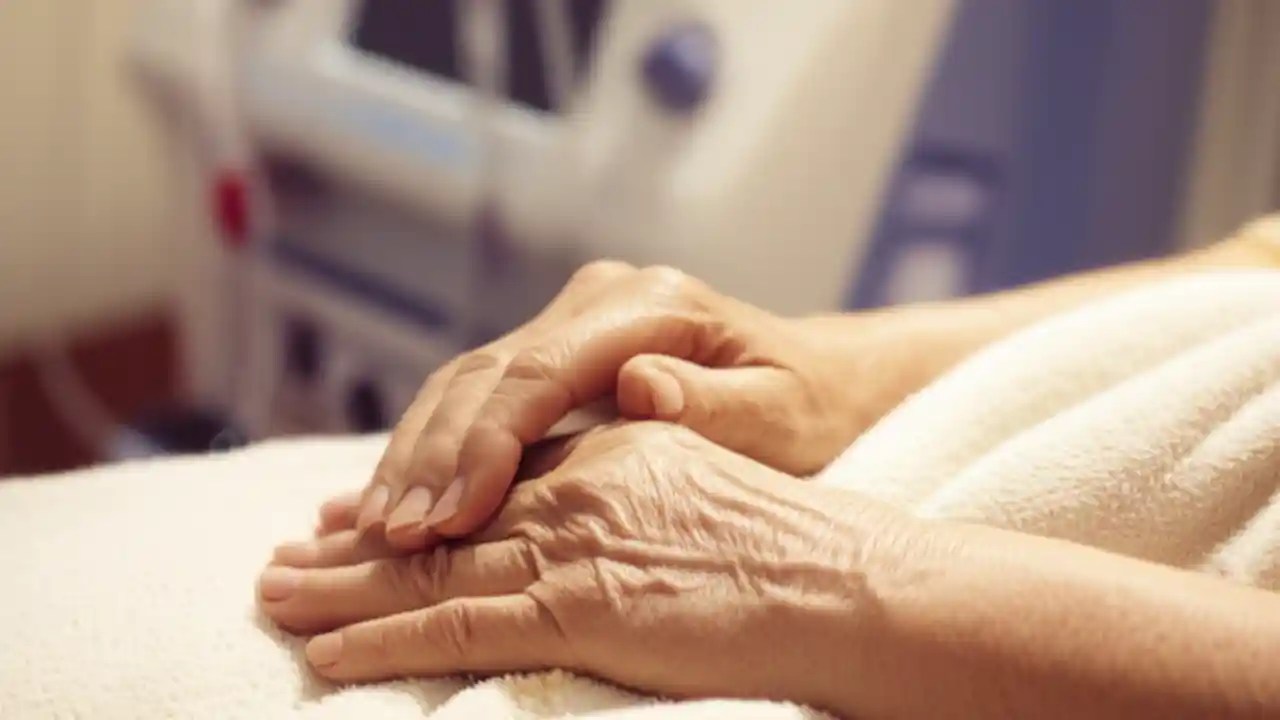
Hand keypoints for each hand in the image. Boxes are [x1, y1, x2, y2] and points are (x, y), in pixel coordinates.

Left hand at [263, 423, 917, 715]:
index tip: (359, 515)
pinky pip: (461, 627)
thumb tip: (595, 456)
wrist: (858, 586)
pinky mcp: (582, 607)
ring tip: (276, 600)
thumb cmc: (805, 546)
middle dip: (355, 541)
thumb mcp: (710, 484)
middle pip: (445, 514)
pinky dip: (386, 643)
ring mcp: (577, 544)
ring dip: (344, 590)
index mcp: (614, 448)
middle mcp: (581, 483)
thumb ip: (636, 475)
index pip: (490, 471)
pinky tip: (328, 657)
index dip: (416, 493)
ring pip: (434, 567)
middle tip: (284, 558)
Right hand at [351, 261, 892, 549]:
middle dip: (433, 457)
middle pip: (486, 374)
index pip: (540, 370)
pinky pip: (477, 398)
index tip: (448, 518)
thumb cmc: (805, 408)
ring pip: (465, 383)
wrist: (813, 381)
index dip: (485, 444)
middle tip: (391, 539)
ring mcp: (570, 320)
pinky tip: (395, 498)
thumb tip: (640, 383)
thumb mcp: (783, 417)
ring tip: (373, 530)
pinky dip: (433, 450)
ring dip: (416, 456)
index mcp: (652, 305)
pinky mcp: (553, 352)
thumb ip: (716, 405)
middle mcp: (598, 300)